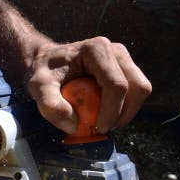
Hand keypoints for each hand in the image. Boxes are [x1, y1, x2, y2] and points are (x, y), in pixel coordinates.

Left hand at [26, 37, 151, 133]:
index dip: (112, 112)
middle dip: (123, 114)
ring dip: (125, 112)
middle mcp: (116, 51)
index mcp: (97, 50)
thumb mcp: (38, 88)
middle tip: (102, 128)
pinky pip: (135, 93)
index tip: (97, 128)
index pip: (117, 85)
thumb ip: (51, 106)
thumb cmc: (43, 72)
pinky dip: (123, 108)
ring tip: (103, 122)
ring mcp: (123, 59)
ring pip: (141, 91)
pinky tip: (105, 114)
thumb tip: (75, 126)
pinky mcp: (125, 68)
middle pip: (138, 87)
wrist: (47, 61)